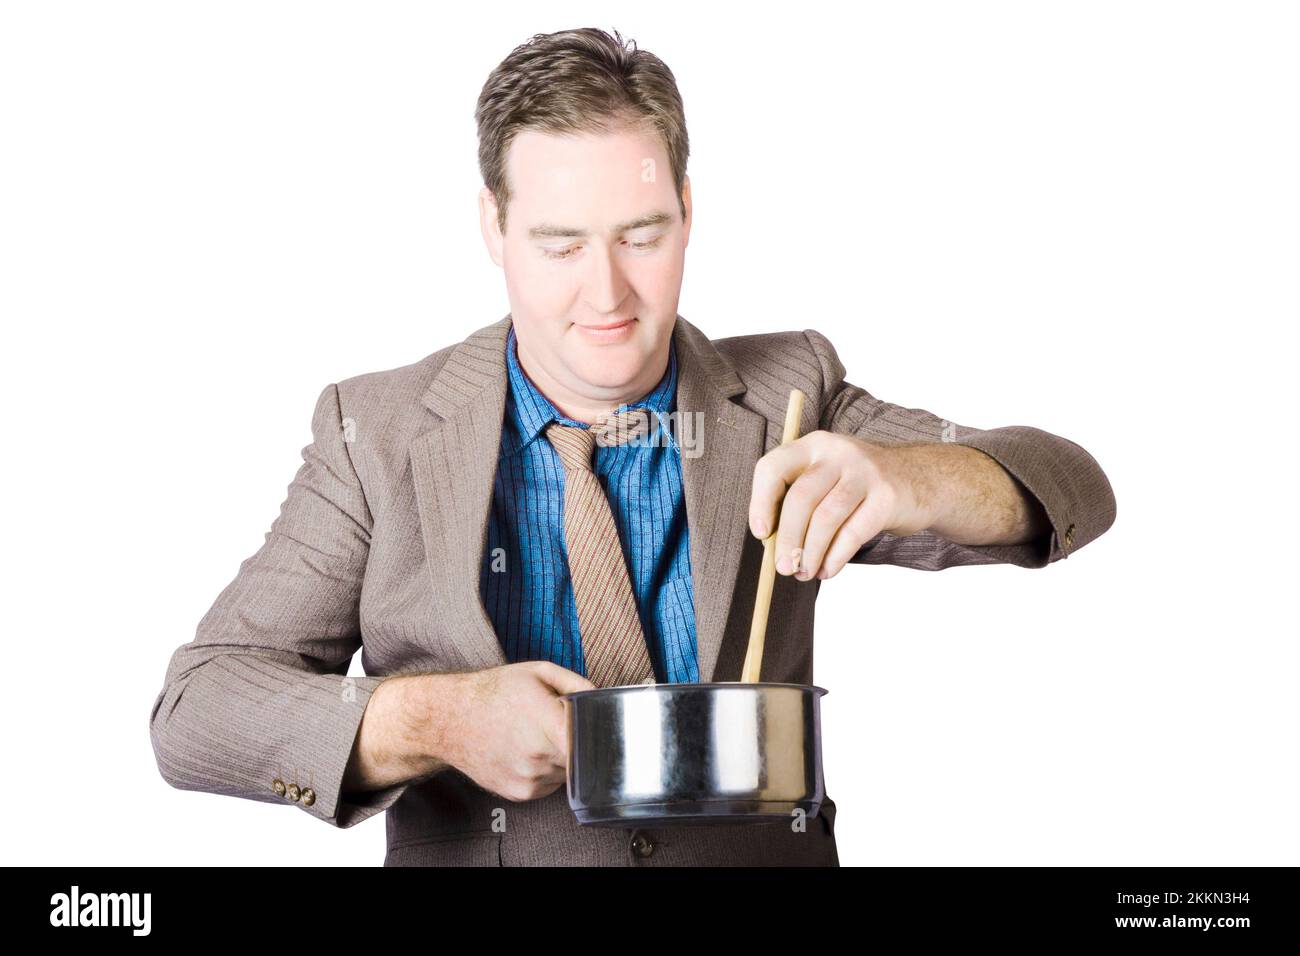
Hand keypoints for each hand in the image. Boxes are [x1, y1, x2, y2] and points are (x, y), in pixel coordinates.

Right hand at [437, 661, 595, 801]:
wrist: (450, 719)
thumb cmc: (493, 692)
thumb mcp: (537, 672)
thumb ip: (576, 683)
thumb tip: (600, 699)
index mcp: (548, 723)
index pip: (591, 740)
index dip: (595, 731)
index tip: (590, 723)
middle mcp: (539, 756)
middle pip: (581, 756)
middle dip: (574, 740)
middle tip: (551, 723)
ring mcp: (530, 778)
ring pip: (566, 771)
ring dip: (559, 755)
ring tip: (534, 735)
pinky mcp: (521, 793)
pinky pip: (549, 783)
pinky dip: (545, 769)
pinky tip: (524, 751)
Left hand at [748, 430, 932, 580]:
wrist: (921, 477)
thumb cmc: (859, 485)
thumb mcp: (827, 477)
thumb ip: (798, 501)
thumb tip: (771, 543)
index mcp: (813, 445)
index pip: (773, 468)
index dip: (760, 502)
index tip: (760, 533)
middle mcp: (838, 452)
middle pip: (800, 498)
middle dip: (787, 538)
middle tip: (783, 567)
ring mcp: (865, 472)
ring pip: (826, 518)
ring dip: (811, 552)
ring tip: (805, 573)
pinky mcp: (888, 497)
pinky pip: (853, 533)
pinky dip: (835, 557)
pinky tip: (828, 569)